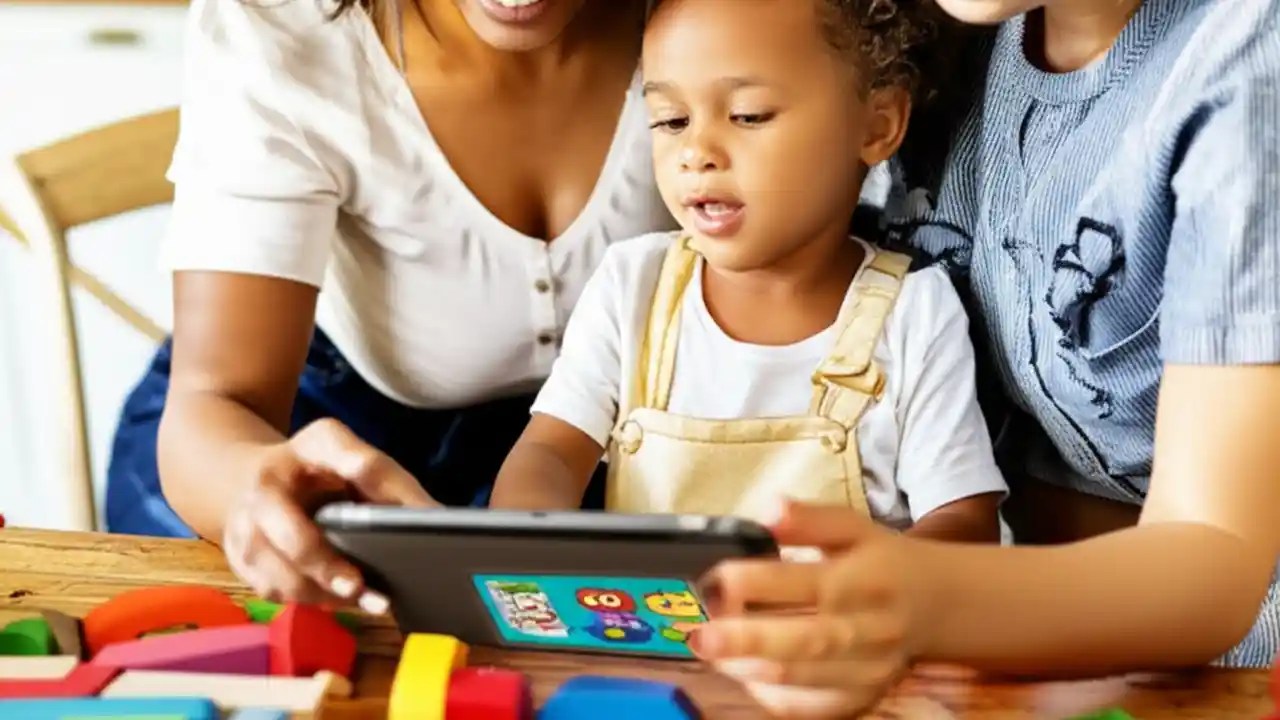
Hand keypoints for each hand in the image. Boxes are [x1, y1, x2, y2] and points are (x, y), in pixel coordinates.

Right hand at [221, 418, 437, 612]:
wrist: (254, 481)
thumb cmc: (320, 473)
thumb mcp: (354, 461)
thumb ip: (389, 482)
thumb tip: (435, 518)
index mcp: (308, 447)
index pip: (335, 449)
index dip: (360, 467)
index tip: (381, 488)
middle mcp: (266, 484)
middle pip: (289, 532)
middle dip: (323, 564)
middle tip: (358, 585)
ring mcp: (243, 524)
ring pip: (277, 572)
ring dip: (321, 593)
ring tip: (365, 600)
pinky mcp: (237, 558)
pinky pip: (272, 589)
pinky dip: (308, 600)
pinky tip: (339, 600)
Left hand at [691, 502, 930, 718]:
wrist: (937, 604)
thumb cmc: (882, 561)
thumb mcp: (853, 527)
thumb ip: (810, 520)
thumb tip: (768, 509)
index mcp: (862, 579)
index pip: (803, 582)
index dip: (753, 582)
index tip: (714, 578)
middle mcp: (869, 628)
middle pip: (804, 641)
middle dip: (745, 640)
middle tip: (700, 636)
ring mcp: (868, 670)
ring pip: (803, 679)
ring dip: (749, 669)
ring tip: (713, 653)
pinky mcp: (864, 698)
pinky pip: (812, 709)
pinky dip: (772, 697)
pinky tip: (744, 674)